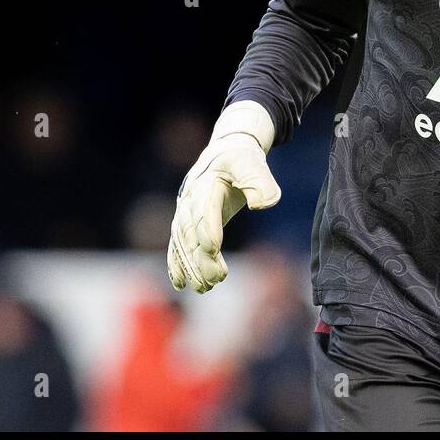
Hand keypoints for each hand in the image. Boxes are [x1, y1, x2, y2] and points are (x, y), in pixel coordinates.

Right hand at [167, 101, 280, 292]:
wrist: (224, 153)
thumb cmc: (241, 160)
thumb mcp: (252, 164)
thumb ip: (260, 181)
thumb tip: (262, 204)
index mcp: (207, 184)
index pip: (205, 210)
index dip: (207, 229)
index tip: (212, 248)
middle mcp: (190, 200)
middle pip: (192, 232)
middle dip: (201, 257)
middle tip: (215, 279)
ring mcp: (185, 212)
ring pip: (183, 243)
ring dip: (191, 266)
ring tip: (205, 287)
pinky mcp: (185, 223)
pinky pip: (177, 245)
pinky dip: (177, 264)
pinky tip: (181, 283)